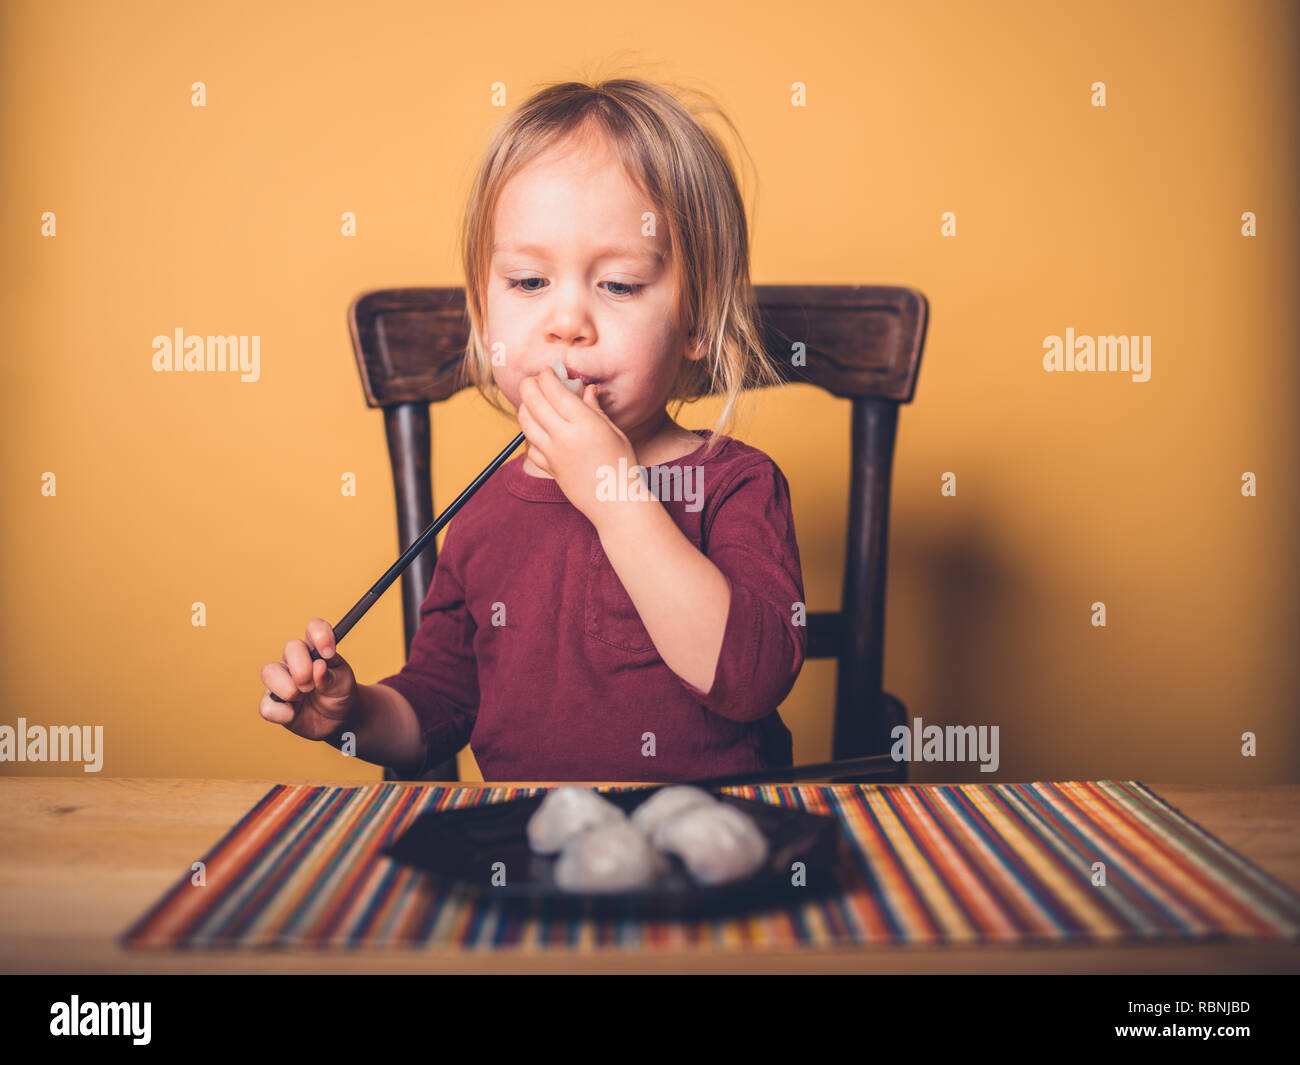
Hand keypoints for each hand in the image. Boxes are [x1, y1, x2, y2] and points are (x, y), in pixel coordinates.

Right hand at [258, 618, 358, 741]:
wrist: (337, 720)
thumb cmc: (339, 694)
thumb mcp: (343, 683)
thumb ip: (331, 675)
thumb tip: (318, 667)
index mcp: (316, 648)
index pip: (314, 628)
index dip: (320, 635)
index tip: (328, 653)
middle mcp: (295, 660)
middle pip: (290, 647)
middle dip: (303, 670)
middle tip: (313, 686)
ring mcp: (280, 679)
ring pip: (269, 672)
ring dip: (289, 689)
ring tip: (303, 698)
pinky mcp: (272, 702)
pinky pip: (266, 705)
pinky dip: (282, 712)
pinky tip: (293, 714)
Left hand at [517, 368, 640, 529]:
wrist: (616, 502)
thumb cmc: (621, 464)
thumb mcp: (614, 431)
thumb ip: (595, 409)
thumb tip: (586, 389)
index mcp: (583, 423)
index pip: (553, 389)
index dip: (546, 375)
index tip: (548, 371)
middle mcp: (563, 436)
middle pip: (532, 400)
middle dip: (530, 384)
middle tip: (534, 380)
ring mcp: (552, 453)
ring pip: (525, 421)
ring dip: (525, 406)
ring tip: (533, 402)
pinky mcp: (548, 468)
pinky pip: (530, 446)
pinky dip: (530, 434)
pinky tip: (540, 430)